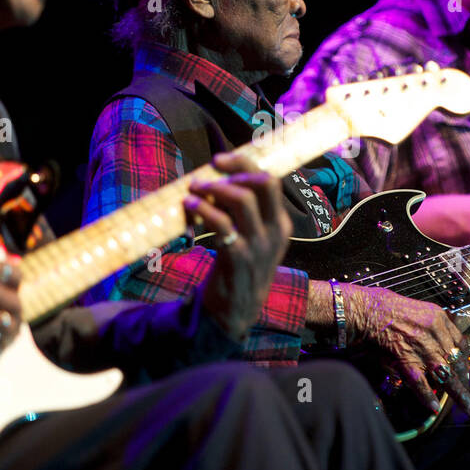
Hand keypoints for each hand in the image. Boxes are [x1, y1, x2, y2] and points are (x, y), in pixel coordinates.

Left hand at [187, 152, 292, 337]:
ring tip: (195, 188)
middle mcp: (274, 231)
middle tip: (211, 167)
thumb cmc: (239, 266)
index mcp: (280, 223)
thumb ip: (245, 211)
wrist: (236, 310)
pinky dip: (203, 209)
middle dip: (236, 168)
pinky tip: (189, 206)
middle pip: (264, 183)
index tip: (220, 159)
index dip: (246, 163)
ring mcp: (258, 245)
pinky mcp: (238, 257)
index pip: (271, 180)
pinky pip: (221, 223)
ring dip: (215, 188)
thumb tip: (220, 175)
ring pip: (243, 199)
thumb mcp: (253, 238)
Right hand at [340, 285, 469, 417]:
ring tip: (469, 409)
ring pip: (446, 375)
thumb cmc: (387, 307)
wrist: (366, 309)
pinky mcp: (406, 360)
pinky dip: (427, 397)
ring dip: (459, 394)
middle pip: (458, 362)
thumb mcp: (419, 308)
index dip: (464, 360)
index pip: (460, 343)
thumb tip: (441, 343)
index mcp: (439, 319)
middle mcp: (435, 333)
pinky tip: (434, 407)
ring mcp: (422, 348)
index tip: (464, 370)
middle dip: (465, 381)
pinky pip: (420, 382)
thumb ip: (433, 324)